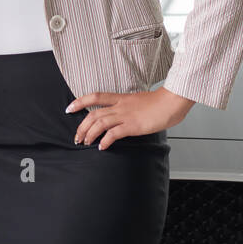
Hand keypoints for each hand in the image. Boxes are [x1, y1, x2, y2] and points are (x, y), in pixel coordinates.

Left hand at [67, 87, 194, 150]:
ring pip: (100, 123)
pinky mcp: (133, 126)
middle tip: (77, 136)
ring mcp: (126, 115)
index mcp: (121, 98)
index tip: (70, 108)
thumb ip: (131, 108)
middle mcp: (121, 106)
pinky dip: (105, 141)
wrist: (172, 101)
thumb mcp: (141, 102)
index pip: (95, 96)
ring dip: (89, 133)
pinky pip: (114, 133)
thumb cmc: (161, 102)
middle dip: (81, 125)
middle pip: (93, 113)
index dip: (80, 101)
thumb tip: (126, 117)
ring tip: (85, 142)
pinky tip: (102, 147)